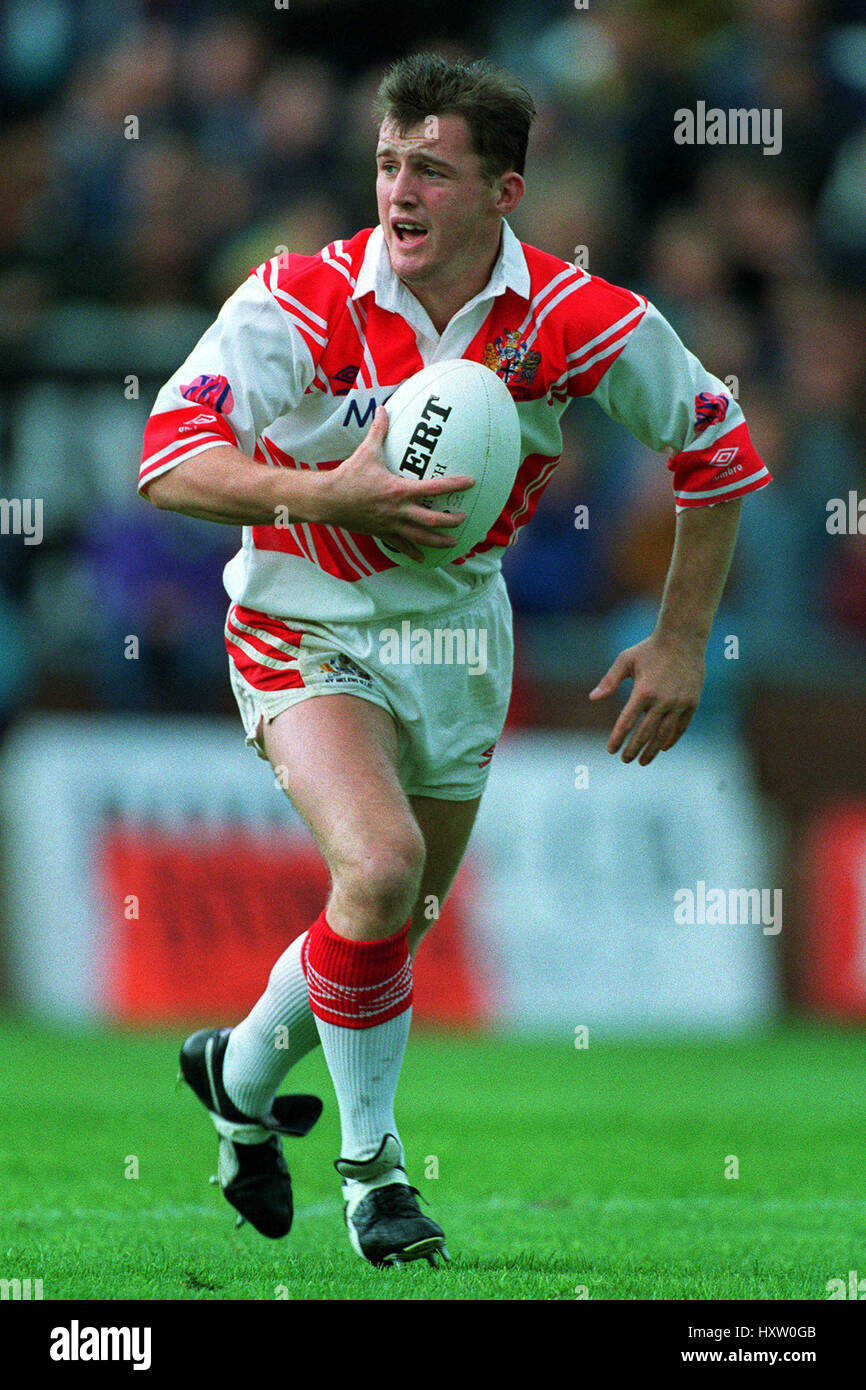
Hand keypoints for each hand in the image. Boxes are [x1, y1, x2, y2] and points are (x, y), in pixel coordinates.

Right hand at [317, 406, 474, 560]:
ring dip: (439, 541)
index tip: (470, 482)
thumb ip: (379, 430)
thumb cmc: (349, 475)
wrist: (328, 500)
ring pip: (421, 538)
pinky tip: (423, 558)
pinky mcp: (382, 533)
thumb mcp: (367, 451)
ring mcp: (391, 524)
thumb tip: (383, 408)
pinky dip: (413, 552)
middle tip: (463, 518)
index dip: (454, 485)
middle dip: (451, 521)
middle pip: (432, 521)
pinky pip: (401, 545)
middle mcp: (398, 510)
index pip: (434, 488)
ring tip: (454, 543)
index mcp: (399, 489)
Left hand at [588, 632, 705, 764]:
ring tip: (643, 761)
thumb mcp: (625, 660)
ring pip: (664, 734)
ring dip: (653, 750)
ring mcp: (679, 703)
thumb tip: (593, 698)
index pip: (626, 722)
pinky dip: (672, 739)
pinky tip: (663, 747)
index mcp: (643, 691)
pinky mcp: (692, 702)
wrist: (683, 638)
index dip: (618, 739)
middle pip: (645, 733)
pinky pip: (681, 727)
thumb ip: (609, 681)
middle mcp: (662, 700)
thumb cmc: (650, 648)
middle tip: (626, 760)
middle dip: (634, 749)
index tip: (611, 750)